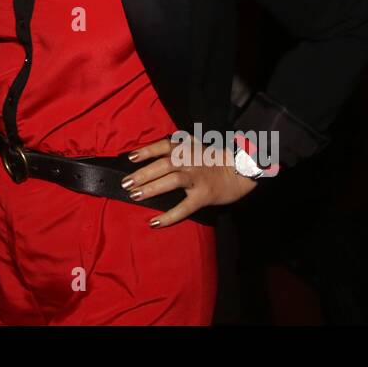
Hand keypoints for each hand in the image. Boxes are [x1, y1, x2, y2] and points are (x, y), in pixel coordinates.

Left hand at [120, 134, 259, 227]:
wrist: (241, 172)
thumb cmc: (215, 160)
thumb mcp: (198, 145)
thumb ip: (180, 144)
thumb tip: (158, 147)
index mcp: (188, 148)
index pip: (164, 146)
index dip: (147, 151)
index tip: (131, 157)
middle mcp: (191, 161)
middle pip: (163, 165)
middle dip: (143, 173)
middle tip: (126, 183)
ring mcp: (198, 178)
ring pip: (172, 181)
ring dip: (151, 188)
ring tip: (135, 196)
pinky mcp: (204, 196)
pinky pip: (184, 207)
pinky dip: (168, 216)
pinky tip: (154, 222)